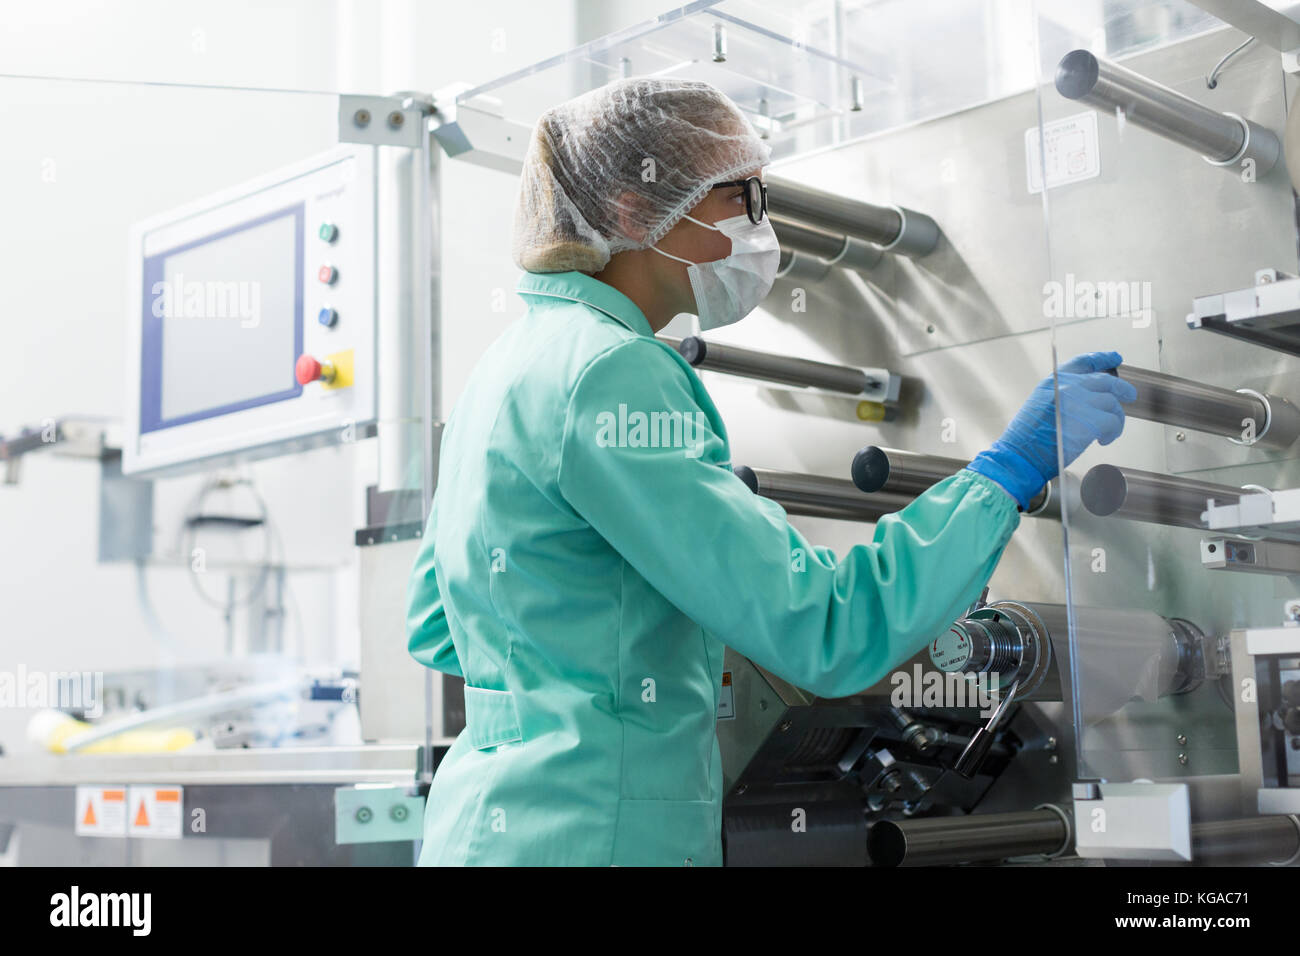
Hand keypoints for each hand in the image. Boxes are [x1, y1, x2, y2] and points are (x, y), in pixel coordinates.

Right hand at [966, 351, 1136, 508]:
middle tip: (1129, 395)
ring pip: (1112, 403)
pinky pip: (1113, 422)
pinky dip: (1112, 432)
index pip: (1083, 362)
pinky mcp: (1091, 419)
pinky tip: (1103, 440)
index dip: (1102, 358)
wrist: (1021, 455)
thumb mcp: (1039, 405)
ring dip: (1114, 418)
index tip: (1114, 358)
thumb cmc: (1026, 439)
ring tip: (1108, 431)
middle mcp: (1067, 386)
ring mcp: (1080, 401)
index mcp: (1053, 381)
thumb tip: (1087, 400)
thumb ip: (1062, 396)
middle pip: (1104, 380)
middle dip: (1121, 388)